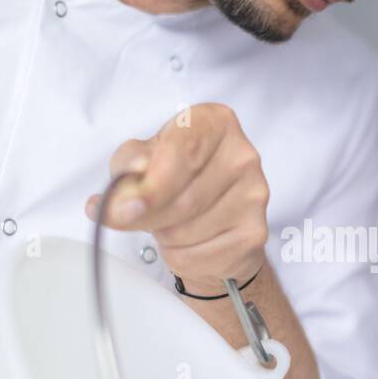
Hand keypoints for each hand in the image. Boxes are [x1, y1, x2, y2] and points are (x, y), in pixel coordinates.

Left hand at [85, 104, 269, 296]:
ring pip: (188, 230)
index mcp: (215, 123)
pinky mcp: (254, 233)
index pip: (183, 152)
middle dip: (147, 216)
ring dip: (163, 236)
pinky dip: (179, 256)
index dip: (151, 186)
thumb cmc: (175, 180)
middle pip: (184, 198)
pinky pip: (199, 255)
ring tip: (168, 223)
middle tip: (131, 218)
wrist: (212, 216)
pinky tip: (185, 241)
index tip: (123, 208)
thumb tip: (125, 198)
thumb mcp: (140, 159)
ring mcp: (253, 195)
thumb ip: (127, 171)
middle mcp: (241, 155)